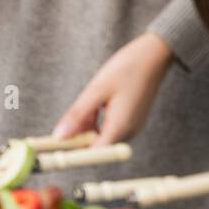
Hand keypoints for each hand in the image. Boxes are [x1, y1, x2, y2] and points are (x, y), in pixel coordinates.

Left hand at [53, 33, 174, 144]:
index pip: (94, 153)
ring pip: (101, 136)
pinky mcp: (131, 119)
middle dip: (78, 137)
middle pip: (96, 146)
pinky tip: (93, 105)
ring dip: (86, 127)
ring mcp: (132, 126)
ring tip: (88, 103)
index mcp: (121, 127)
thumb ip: (77, 115)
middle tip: (64, 122)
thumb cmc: (126, 69)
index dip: (73, 153)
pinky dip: (96, 121)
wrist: (155, 55)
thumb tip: (59, 136)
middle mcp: (129, 131)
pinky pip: (109, 127)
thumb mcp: (96, 90)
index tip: (54, 148)